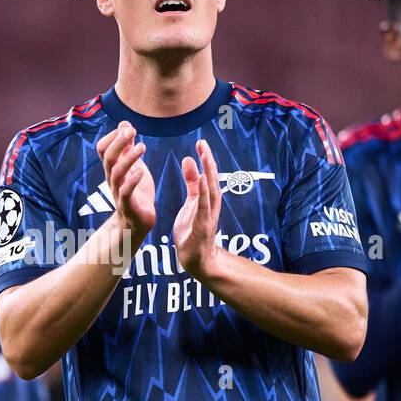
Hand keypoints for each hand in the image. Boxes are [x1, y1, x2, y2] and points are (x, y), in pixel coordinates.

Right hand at [96, 121, 154, 237]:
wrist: (138, 221)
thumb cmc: (137, 191)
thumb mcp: (134, 166)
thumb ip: (128, 147)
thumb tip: (125, 124)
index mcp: (112, 168)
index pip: (102, 148)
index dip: (112, 136)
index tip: (128, 128)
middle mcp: (112, 178)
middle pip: (108, 157)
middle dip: (118, 142)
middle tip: (133, 131)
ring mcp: (118, 192)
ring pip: (116, 173)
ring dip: (128, 158)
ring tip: (142, 147)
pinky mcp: (127, 205)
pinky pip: (126, 192)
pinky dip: (132, 180)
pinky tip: (141, 171)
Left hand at [173, 139, 221, 277]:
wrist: (196, 259)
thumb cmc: (193, 231)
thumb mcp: (190, 202)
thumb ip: (191, 182)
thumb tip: (188, 159)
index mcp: (207, 198)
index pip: (207, 175)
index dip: (205, 158)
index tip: (201, 142)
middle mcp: (211, 205)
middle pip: (212, 179)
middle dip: (208, 161)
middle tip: (203, 143)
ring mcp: (208, 215)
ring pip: (211, 190)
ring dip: (208, 173)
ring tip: (205, 156)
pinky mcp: (202, 226)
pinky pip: (204, 207)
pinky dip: (204, 194)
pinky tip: (202, 182)